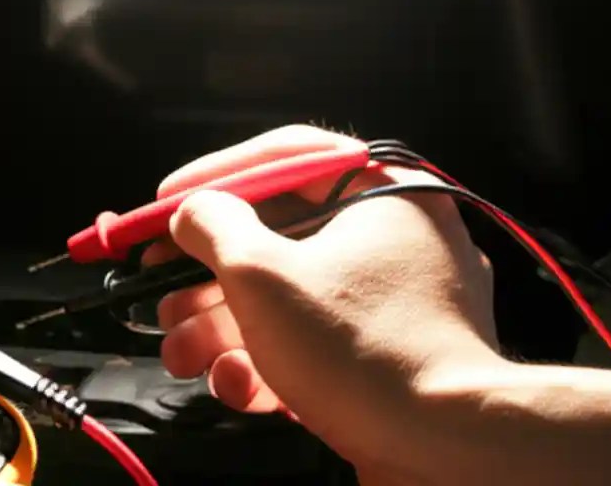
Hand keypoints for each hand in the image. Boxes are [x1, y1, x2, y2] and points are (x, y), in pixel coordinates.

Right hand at [146, 125, 501, 480]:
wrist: (450, 453)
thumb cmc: (360, 349)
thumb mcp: (261, 273)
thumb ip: (212, 226)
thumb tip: (193, 213)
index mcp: (384, 191)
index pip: (284, 158)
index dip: (212, 177)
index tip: (164, 203)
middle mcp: (398, 237)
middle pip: (278, 238)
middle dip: (207, 278)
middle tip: (161, 295)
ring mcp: (398, 303)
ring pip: (291, 299)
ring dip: (223, 329)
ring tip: (181, 356)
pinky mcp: (391, 359)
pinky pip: (319, 344)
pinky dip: (271, 364)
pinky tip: (238, 389)